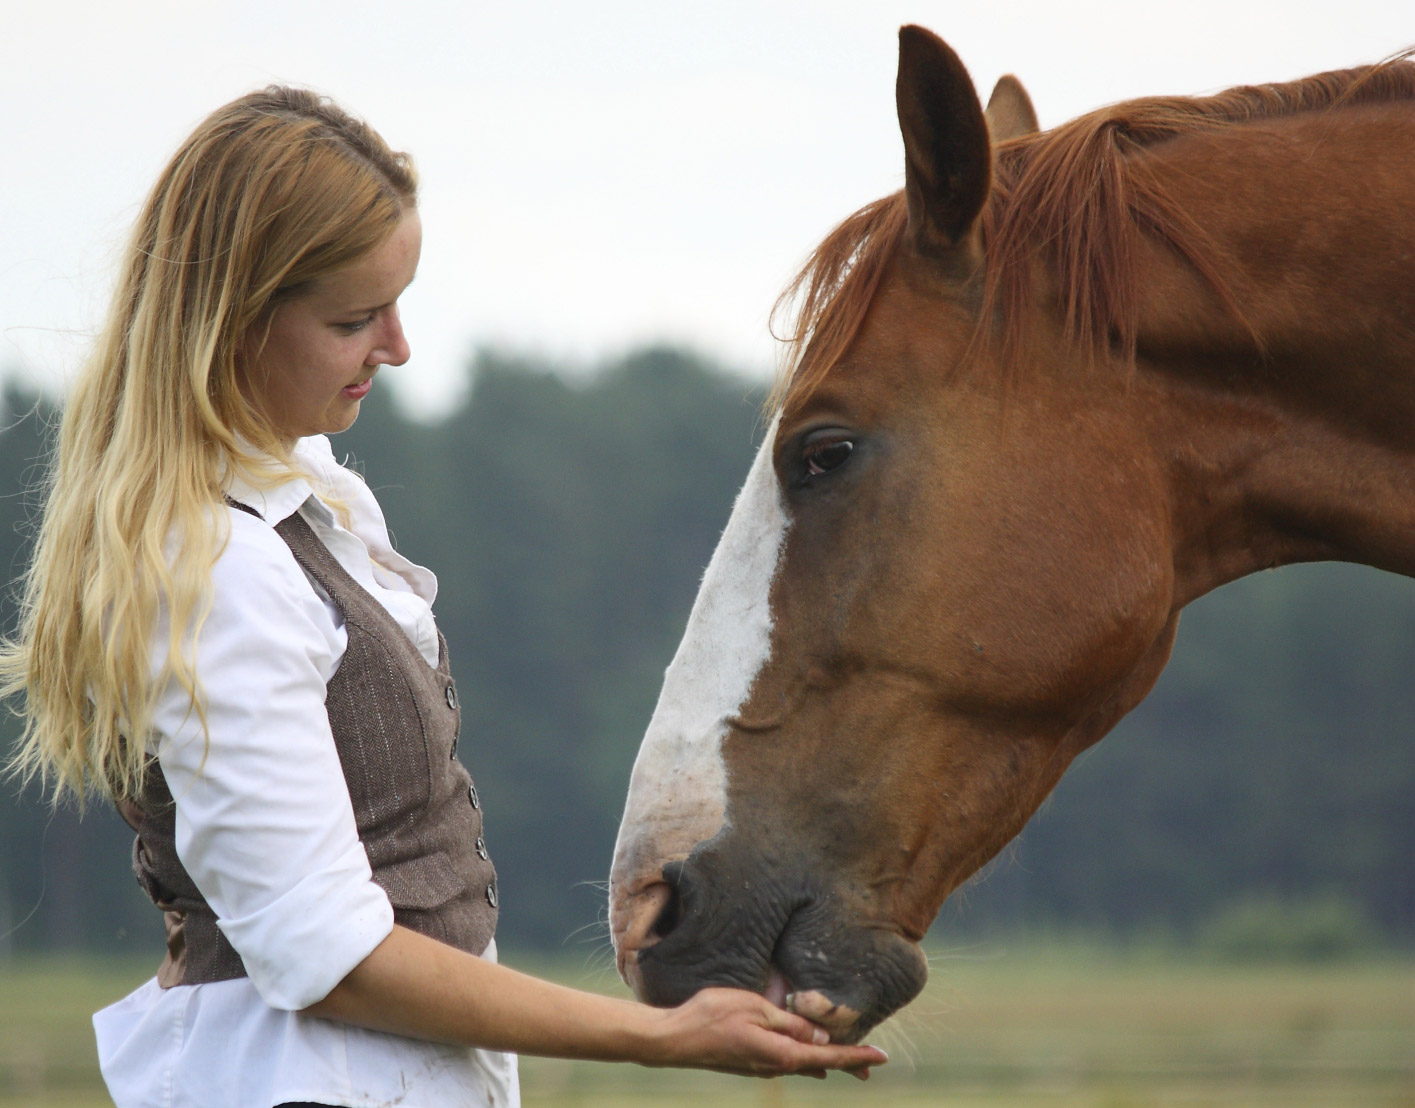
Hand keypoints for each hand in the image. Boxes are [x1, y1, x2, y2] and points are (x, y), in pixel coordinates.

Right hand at [643, 987, 887, 1079]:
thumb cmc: (712, 1017)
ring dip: (828, 1060)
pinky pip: (788, 1062)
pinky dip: (807, 1059)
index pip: (828, 1054)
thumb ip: (791, 1023)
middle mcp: (776, 1065)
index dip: (856, 1055)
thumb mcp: (756, 1009)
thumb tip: (822, 1034)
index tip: (882, 1056)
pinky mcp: (749, 1062)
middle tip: (873, 1063)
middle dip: (847, 1062)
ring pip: (804, 1064)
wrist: (674, 1040)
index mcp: (782, 1053)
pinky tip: (809, 1060)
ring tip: (848, 1062)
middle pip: (820, 1063)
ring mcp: (761, 1067)